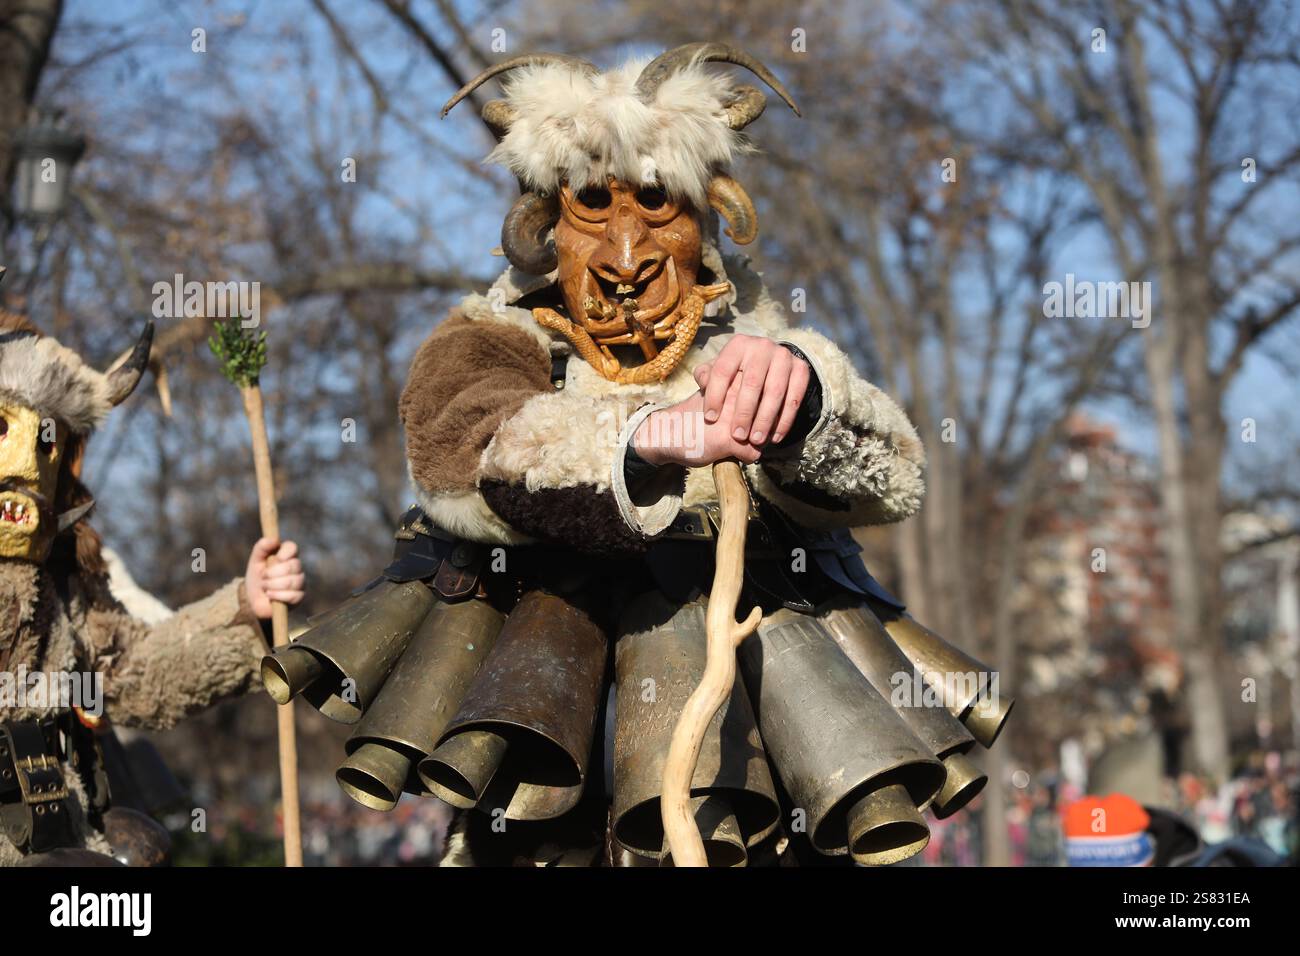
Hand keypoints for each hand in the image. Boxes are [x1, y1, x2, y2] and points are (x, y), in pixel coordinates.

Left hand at [245, 537, 304, 619]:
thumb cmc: (256, 577)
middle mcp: (297, 567)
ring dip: (272, 585)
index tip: (275, 558)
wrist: (253, 599)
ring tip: (265, 587)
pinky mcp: (299, 597)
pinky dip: (276, 596)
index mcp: (287, 555)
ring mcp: (300, 582)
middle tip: (263, 577)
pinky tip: (270, 596)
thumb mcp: (255, 561)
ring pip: (292, 581)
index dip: (284, 553)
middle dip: (272, 573)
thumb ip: (262, 547)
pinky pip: (292, 595)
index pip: (292, 548)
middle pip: (292, 566)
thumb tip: (274, 539)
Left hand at [695, 334, 809, 444]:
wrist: (768, 363)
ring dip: (765, 420)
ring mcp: (784, 356)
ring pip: (775, 392)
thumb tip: (704, 383)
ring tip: (756, 440)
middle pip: (752, 383)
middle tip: (737, 436)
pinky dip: (785, 421)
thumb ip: (705, 376)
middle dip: (744, 413)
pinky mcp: (801, 368)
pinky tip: (775, 437)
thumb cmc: (735, 372)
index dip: (714, 396)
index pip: (723, 370)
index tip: (710, 419)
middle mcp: (762, 346)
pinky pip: (794, 398)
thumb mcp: (717, 370)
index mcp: (738, 344)